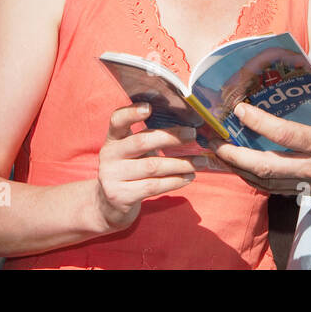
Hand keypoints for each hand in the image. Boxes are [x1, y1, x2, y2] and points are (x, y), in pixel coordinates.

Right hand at [92, 103, 197, 233]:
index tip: (149, 107)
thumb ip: (150, 137)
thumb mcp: (134, 150)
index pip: (117, 120)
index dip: (131, 113)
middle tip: (193, 134)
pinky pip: (153, 186)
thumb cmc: (131, 168)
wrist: (111, 204)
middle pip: (142, 141)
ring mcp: (112, 176)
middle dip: (171, 137)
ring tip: (201, 161)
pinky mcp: (120, 196)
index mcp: (113, 138)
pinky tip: (189, 177)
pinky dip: (175, 181)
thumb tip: (188, 126)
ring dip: (181, 163)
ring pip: (152, 166)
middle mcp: (109, 155)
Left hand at [212, 71, 310, 197]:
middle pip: (266, 168)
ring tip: (221, 156)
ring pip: (267, 183)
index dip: (259, 123)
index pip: (284, 135)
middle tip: (215, 143)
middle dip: (236, 157)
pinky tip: (244, 168)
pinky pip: (278, 189)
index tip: (240, 111)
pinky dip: (257, 180)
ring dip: (240, 171)